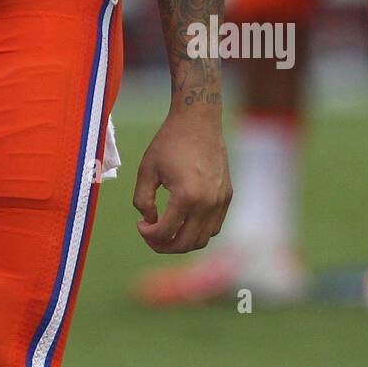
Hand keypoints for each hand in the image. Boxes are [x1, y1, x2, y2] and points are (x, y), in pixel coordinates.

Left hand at [133, 106, 231, 253]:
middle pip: (186, 244)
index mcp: (186, 196)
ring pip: (203, 240)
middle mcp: (208, 203)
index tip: (140, 225)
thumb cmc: (170, 142)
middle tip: (150, 236)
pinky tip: (183, 220)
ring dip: (182, 242)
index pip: (165, 233)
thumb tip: (150, 221)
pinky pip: (214, 227)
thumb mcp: (147, 169)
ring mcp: (221, 201)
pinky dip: (198, 231)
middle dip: (164, 245)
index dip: (148, 235)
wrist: (198, 121)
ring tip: (166, 231)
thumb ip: (142, 199)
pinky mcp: (227, 196)